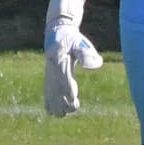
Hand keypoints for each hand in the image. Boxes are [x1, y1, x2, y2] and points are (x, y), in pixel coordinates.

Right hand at [43, 0, 102, 115]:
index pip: (63, 80)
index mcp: (59, 61)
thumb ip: (87, 53)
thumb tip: (97, 64)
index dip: (68, 92)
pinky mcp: (49, 78)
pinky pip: (46, 93)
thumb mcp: (80, 42)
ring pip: (49, 94)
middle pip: (55, 91)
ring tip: (67, 110)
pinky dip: (50, 103)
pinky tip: (54, 112)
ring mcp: (49, 74)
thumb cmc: (71, 38)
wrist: (57, 32)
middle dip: (64, 102)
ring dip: (57, 105)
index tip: (74, 100)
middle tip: (74, 106)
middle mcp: (52, 69)